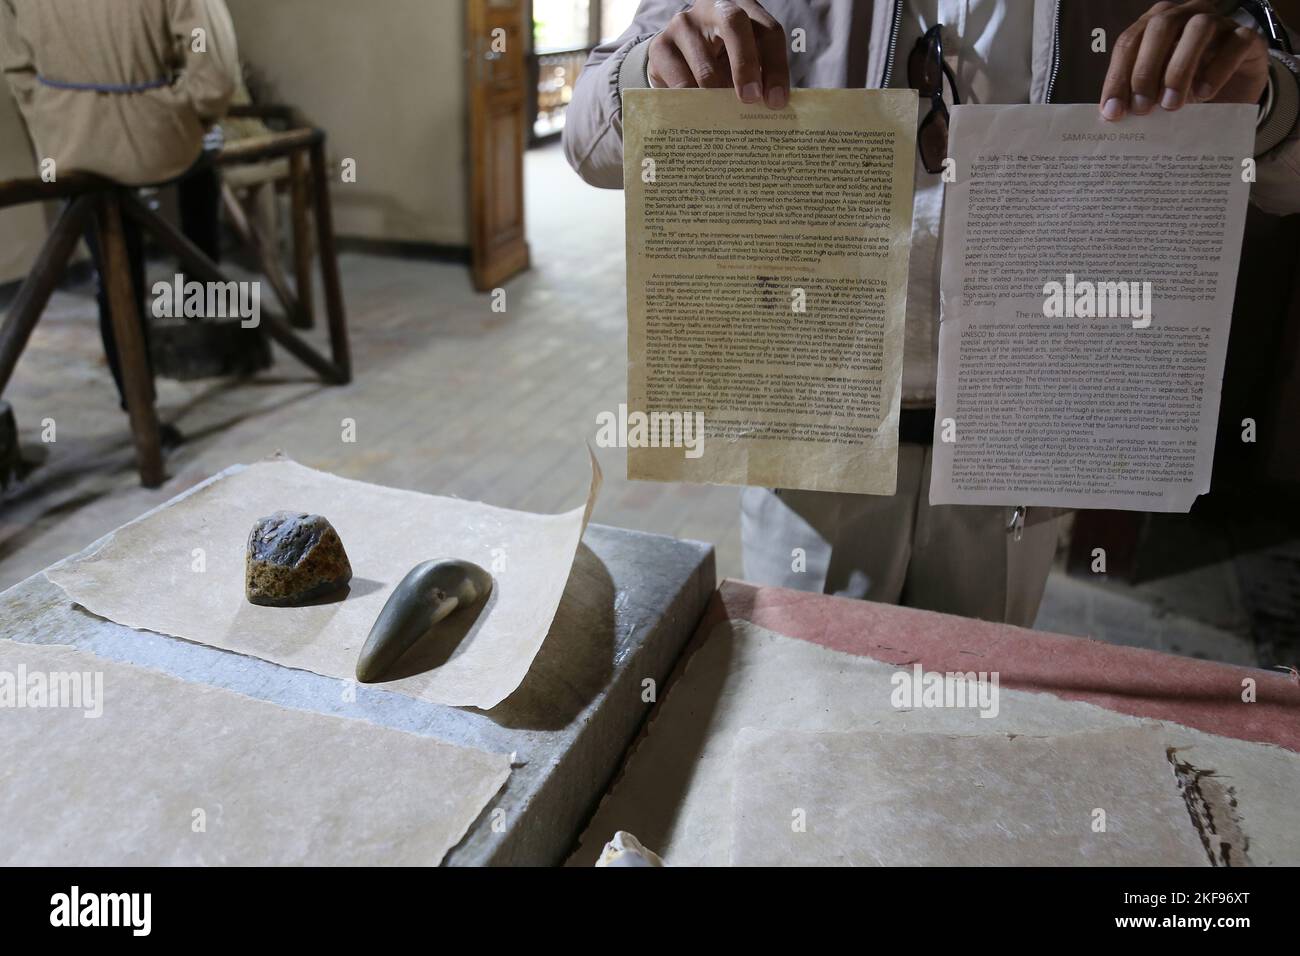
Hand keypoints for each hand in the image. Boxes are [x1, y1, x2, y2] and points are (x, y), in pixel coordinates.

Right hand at [647, 0, 789, 107]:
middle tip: (750, 99)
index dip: (776, 66)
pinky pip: (680, 84)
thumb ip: (757, 78)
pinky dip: (693, 104)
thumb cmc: (719, 62)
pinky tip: (699, 115)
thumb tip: (768, 110)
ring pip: (705, 64)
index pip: (768, 31)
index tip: (776, 101)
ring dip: (717, 95)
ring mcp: (683, 24)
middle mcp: (713, 8)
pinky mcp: (660, 46)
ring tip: (722, 116)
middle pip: (734, 24)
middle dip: (745, 64)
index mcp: (744, 10)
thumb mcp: (742, 63)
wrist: (677, 58)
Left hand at [1101, 0, 1269, 119]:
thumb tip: (1112, 114)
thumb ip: (1136, 96)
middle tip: (1142, 108)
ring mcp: (1219, 22)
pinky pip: (1235, 43)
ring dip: (1179, 68)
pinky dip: (1217, 69)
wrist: (1232, 95)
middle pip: (1161, 27)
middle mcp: (1186, 16)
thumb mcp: (1156, 94)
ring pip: (1199, 28)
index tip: (1113, 112)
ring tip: (1171, 104)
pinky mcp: (1247, 37)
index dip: (1118, 76)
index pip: (1129, 42)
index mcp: (1155, 25)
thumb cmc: (1186, 91)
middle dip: (1146, 70)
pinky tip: (1204, 94)